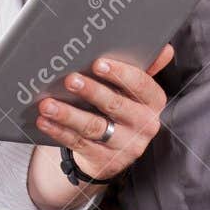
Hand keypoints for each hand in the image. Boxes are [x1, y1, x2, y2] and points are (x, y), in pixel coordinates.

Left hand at [34, 44, 174, 181]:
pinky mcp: (106, 161)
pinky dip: (59, 132)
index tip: (98, 63)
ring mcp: (125, 146)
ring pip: (94, 127)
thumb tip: (165, 48)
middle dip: (91, 91)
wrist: (113, 149)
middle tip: (70, 80)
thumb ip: (145, 68)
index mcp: (153, 102)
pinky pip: (79, 144)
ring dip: (68, 114)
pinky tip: (45, 121)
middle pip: (115, 106)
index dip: (120, 74)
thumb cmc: (120, 107)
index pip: (141, 85)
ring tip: (47, 104)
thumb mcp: (133, 89)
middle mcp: (144, 125)